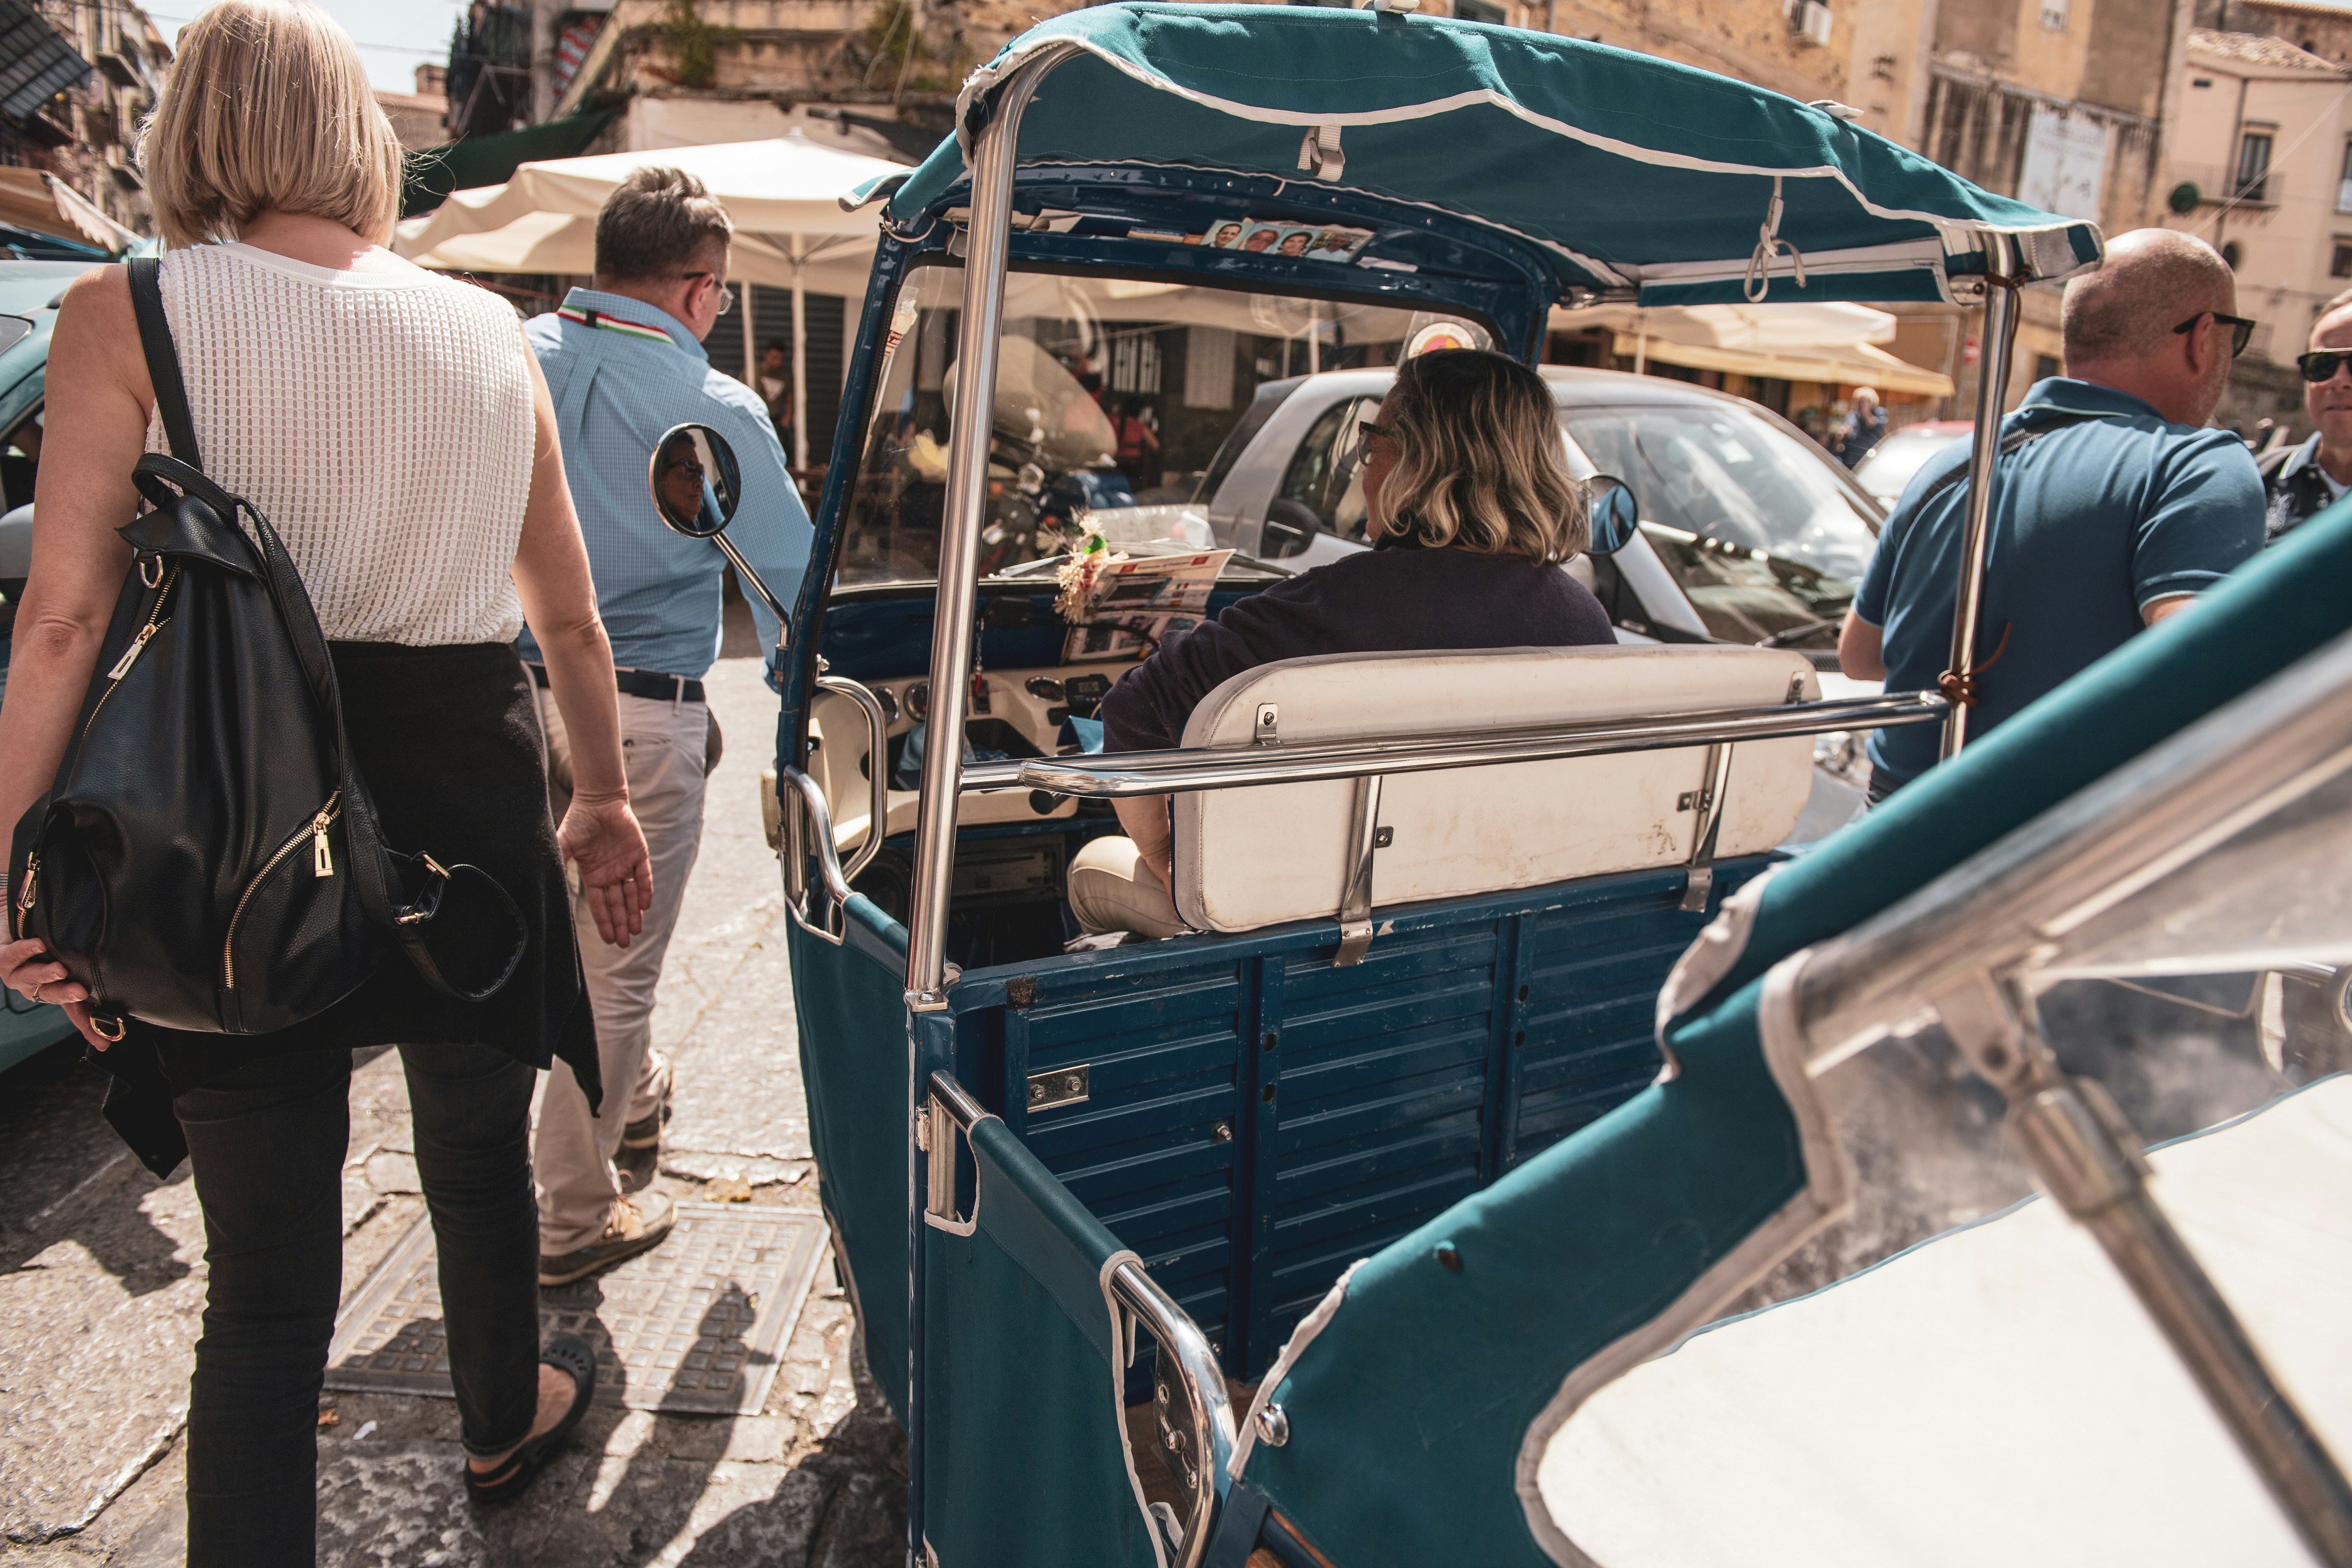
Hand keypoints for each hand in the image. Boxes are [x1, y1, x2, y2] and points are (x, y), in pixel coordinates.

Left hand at [1, 937, 106, 1049]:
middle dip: (66, 994)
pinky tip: (39, 945)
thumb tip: (128, 972)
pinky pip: (13, 956)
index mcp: (54, 990)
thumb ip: (90, 969)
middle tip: (80, 992)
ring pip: (31, 978)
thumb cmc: (42, 942)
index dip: (89, 1026)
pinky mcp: (2, 958)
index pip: (75, 1011)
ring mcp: (18, 974)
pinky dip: (26, 951)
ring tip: (59, 970)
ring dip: (45, 975)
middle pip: (52, 994)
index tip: (104, 1041)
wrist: (10, 928)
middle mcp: (36, 986)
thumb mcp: (69, 957)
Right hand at [558, 796, 651, 947]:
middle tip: (624, 943)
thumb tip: (546, 883)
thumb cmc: (579, 821)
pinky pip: (643, 876)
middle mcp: (610, 874)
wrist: (598, 801)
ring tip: (635, 931)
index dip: (604, 921)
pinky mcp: (639, 854)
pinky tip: (644, 906)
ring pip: (631, 894)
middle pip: (616, 904)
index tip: (608, 939)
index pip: (599, 904)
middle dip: (619, 923)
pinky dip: (644, 890)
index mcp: (593, 875)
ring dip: (633, 912)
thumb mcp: (564, 844)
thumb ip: (558, 862)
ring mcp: (625, 865)